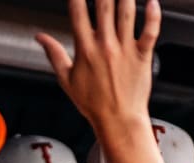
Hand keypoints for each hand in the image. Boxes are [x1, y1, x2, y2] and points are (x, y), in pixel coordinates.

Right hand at [35, 0, 159, 135]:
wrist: (119, 121)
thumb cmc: (95, 104)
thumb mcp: (66, 79)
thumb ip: (53, 54)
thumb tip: (40, 37)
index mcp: (84, 48)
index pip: (77, 11)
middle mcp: (105, 45)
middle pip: (103, 5)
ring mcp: (125, 50)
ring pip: (126, 13)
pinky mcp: (143, 57)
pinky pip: (150, 32)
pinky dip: (153, 16)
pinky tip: (153, 2)